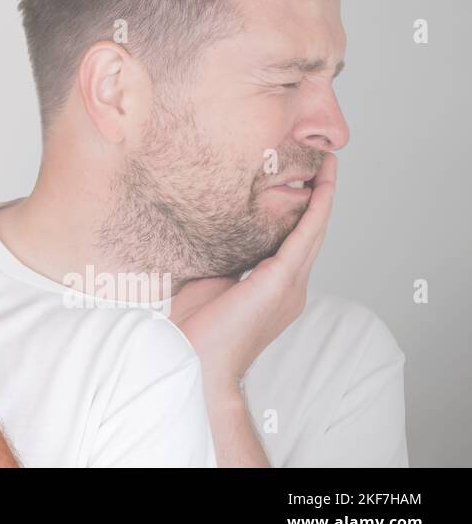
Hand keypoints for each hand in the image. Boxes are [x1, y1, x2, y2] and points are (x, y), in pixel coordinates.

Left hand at [172, 152, 338, 395]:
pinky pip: (304, 239)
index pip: (294, 242)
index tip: (303, 182)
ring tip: (328, 167)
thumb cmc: (196, 327)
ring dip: (323, 197)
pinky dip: (314, 212)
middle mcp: (290, 286)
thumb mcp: (211, 279)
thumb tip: (212, 227)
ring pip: (313, 232)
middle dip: (319, 196)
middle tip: (325, 163)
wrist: (196, 360)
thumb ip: (222, 256)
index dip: (302, 211)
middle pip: (311, 233)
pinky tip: (319, 189)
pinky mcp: (281, 283)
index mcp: (275, 288)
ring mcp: (289, 286)